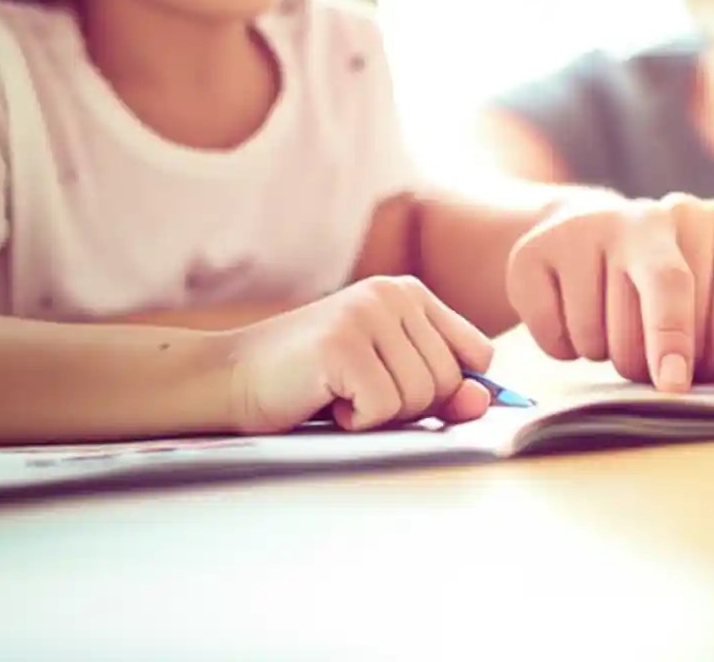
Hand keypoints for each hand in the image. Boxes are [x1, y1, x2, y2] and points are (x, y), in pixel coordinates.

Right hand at [228, 276, 494, 432]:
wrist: (231, 378)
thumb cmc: (312, 383)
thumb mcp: (388, 382)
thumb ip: (439, 389)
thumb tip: (482, 402)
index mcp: (409, 293)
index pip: (478, 354)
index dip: (451, 390)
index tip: (405, 395)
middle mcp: (393, 294)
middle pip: (450, 380)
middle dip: (411, 408)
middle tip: (360, 395)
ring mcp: (366, 314)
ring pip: (421, 397)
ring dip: (381, 416)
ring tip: (341, 395)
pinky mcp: (342, 344)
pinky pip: (384, 407)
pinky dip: (357, 421)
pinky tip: (327, 402)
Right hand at [507, 193, 713, 391]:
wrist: (580, 232)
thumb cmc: (661, 277)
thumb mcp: (712, 286)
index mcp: (712, 222)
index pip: (713, 308)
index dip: (701, 357)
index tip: (684, 386)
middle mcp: (651, 217)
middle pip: (651, 327)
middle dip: (647, 365)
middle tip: (646, 363)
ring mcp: (587, 229)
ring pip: (599, 338)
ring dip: (604, 353)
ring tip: (606, 324)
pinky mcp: (533, 253)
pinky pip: (555, 337)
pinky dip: (563, 348)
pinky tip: (570, 315)